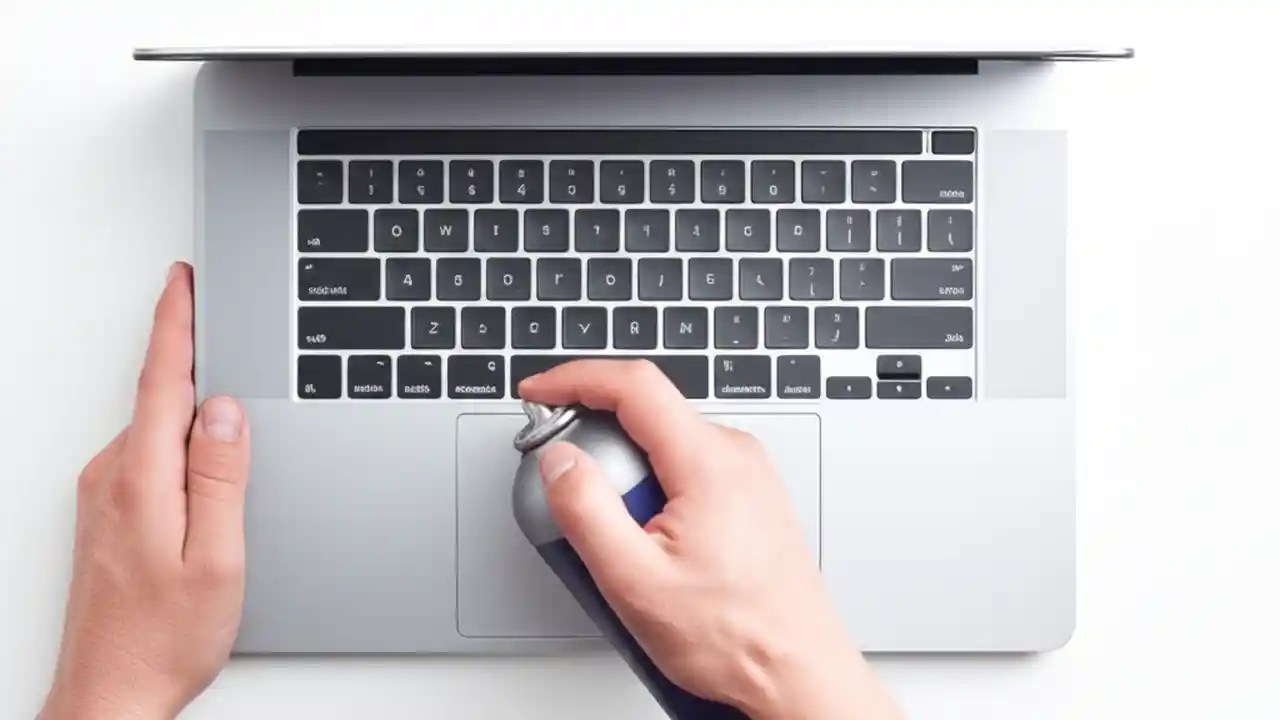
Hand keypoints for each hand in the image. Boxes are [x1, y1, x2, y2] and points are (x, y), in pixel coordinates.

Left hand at [42, 263, 250, 719]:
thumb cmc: (164, 638)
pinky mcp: (107, 513)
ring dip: (194, 415)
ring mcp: (104, 495)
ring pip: (157, 429)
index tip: (184, 281)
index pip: (161, 380)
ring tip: (238, 441)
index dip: (175, 324)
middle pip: (161, 398)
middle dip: (198, 364)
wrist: (110, 694)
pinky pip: (149, 456)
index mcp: (141, 480)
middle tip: (236, 341)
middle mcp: (112, 477)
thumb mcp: (218, 558)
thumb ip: (223, 476)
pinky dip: (181, 446)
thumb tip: (228, 409)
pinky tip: (208, 476)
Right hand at [519, 360, 901, 719]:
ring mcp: (747, 475)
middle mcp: (735, 456)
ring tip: (620, 546)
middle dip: (595, 444)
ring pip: (662, 447)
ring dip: (625, 480)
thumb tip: (558, 460)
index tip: (538, 391)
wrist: (797, 672)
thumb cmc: (736, 636)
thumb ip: (587, 511)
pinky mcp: (748, 496)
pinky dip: (652, 496)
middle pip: (644, 416)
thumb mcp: (636, 581)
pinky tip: (651, 550)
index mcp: (710, 462)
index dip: (575, 378)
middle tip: (565, 492)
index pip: (634, 384)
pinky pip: (684, 472)